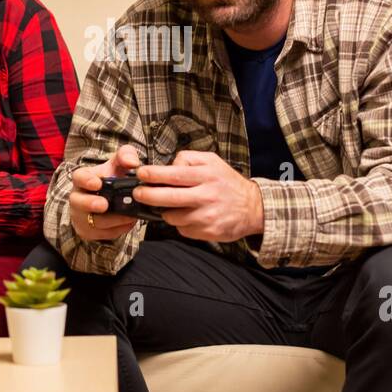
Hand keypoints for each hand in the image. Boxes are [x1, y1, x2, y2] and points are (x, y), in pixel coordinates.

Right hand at [68, 144, 142, 241]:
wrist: (109, 201)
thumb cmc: (112, 180)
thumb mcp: (118, 164)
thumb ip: (126, 156)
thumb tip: (133, 162)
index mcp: (83, 179)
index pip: (78, 177)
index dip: (86, 181)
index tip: (97, 183)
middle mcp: (78, 198)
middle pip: (78, 203)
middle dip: (90, 204)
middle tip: (104, 204)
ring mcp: (82, 217)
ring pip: (94, 222)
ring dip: (113, 220)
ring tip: (130, 216)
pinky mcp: (89, 232)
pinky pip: (103, 234)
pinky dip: (118, 229)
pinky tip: (129, 223)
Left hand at [135, 150, 262, 243]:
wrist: (253, 208)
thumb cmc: (227, 182)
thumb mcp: (212, 161)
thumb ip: (188, 159)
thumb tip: (168, 165)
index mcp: (206, 175)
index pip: (174, 175)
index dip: (153, 175)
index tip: (140, 174)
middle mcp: (206, 196)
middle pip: (168, 198)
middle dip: (147, 195)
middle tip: (137, 193)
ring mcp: (206, 216)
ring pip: (172, 216)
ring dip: (164, 211)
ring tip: (168, 205)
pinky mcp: (207, 232)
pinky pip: (182, 229)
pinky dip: (179, 223)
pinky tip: (187, 216)